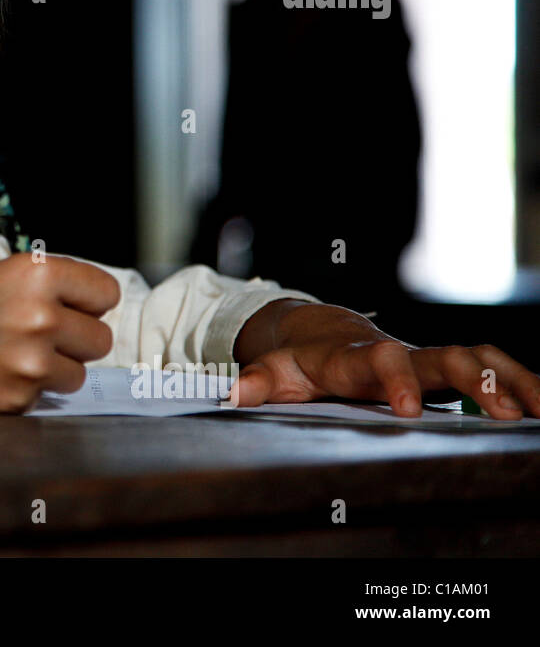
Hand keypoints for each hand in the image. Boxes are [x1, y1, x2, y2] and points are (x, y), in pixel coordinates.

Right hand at [0, 253, 117, 412]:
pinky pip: (45, 397)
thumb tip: (89, 311)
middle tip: (41, 335)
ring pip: (78, 374)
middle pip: (101, 339)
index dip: (87, 302)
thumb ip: (47, 289)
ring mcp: (30, 363)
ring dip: (55, 369)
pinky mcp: (17, 400)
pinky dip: (26, 390)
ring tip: (14, 356)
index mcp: (36, 274)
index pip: (105, 293)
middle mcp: (40, 317)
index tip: (72, 307)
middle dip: (76, 339)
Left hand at [228, 301, 539, 418]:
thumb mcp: (273, 369)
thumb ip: (257, 382)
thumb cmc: (299, 358)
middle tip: (504, 414)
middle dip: (476, 381)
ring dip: (513, 380)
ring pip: (478, 358)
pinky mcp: (442, 369)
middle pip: (445, 356)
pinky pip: (490, 369)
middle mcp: (398, 353)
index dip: (394, 380)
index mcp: (355, 356)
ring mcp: (424, 359)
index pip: (378, 361)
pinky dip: (521, 383)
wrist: (317, 331)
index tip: (408, 411)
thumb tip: (234, 394)